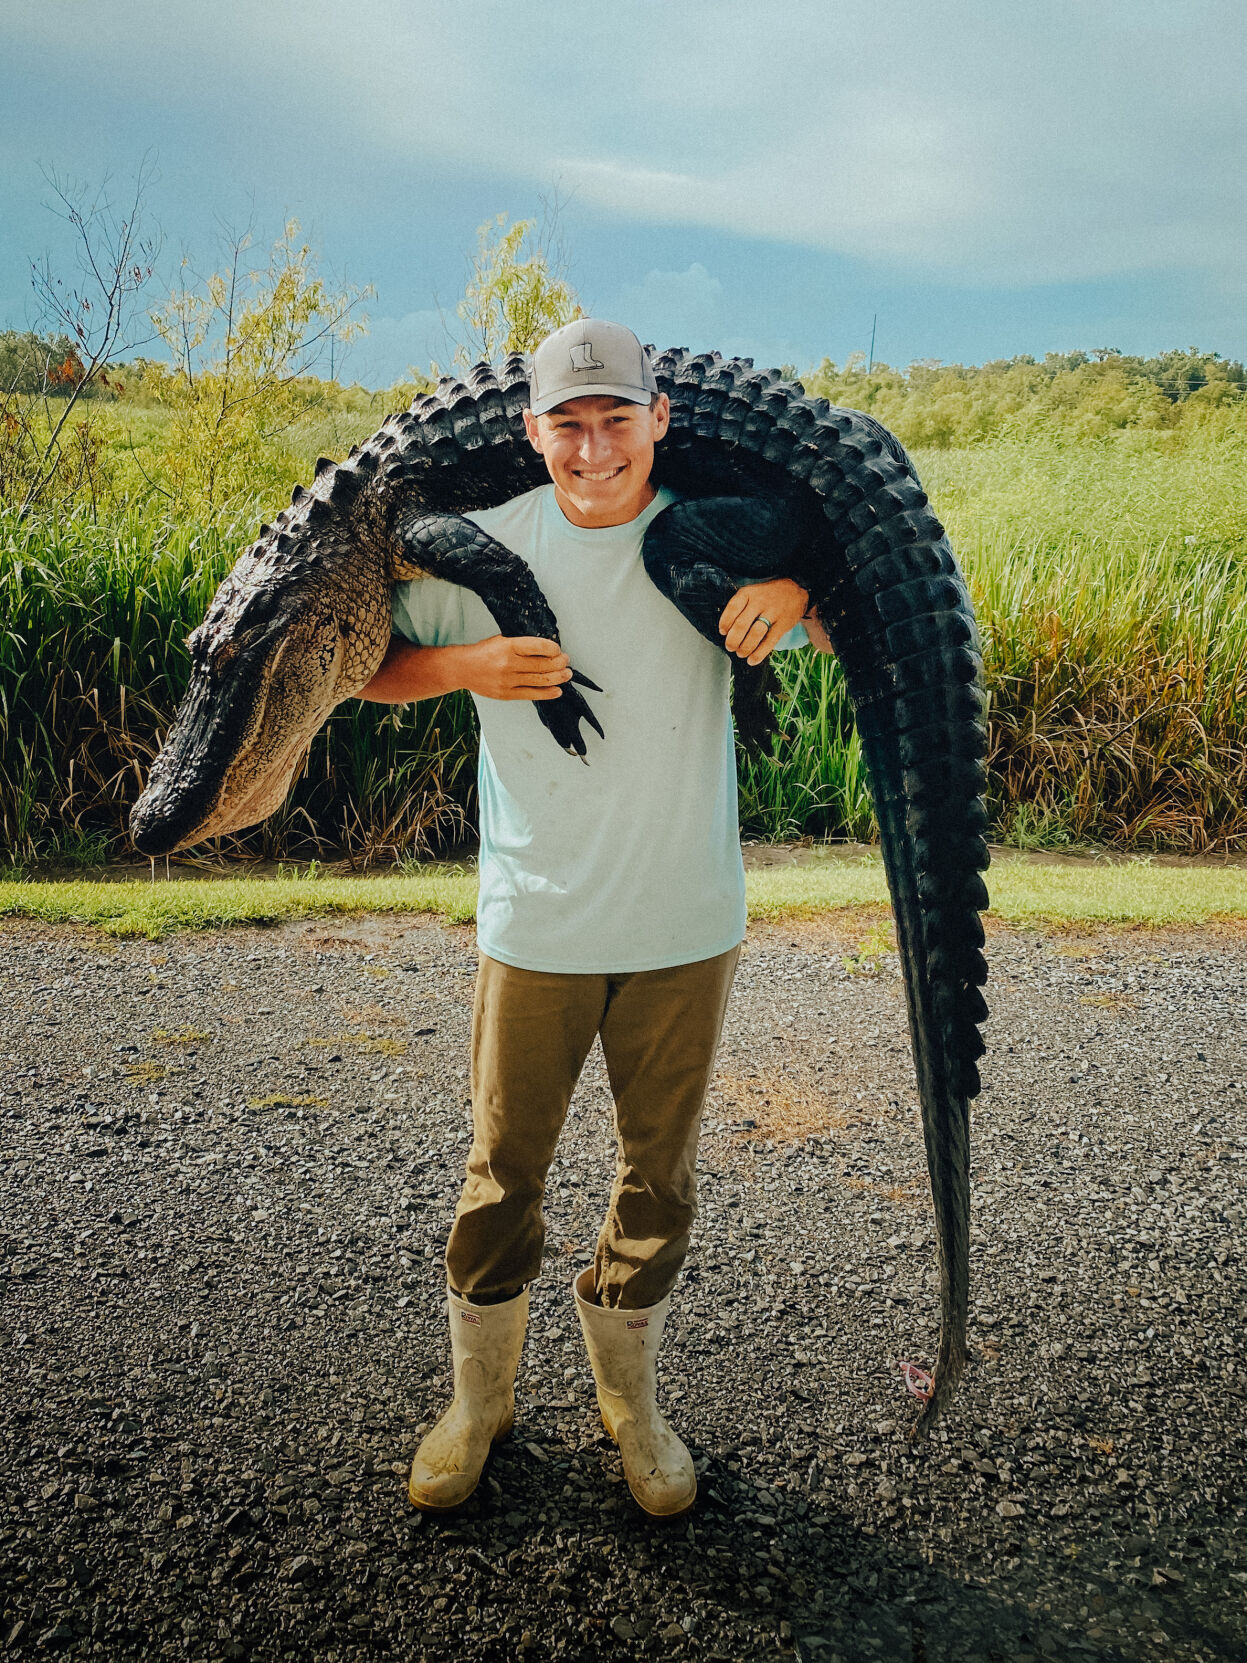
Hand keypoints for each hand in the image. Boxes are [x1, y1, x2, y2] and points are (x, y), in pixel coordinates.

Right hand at [459, 636, 574, 701]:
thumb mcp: (502, 640)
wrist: (462, 668)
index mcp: (508, 646)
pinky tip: (557, 690)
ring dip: (558, 678)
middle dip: (560, 663)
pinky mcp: (506, 694)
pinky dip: (548, 693)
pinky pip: (532, 694)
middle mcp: (509, 663)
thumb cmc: (483, 653)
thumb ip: (522, 644)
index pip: (539, 646)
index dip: (554, 649)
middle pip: (543, 665)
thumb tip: (547, 648)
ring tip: (566, 674)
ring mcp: (508, 681)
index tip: (558, 650)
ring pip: (541, 680)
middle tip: (566, 661)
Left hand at [719, 578, 810, 664]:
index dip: (725, 622)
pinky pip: (769, 641)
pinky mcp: (783, 624)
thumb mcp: (752, 593)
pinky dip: (759, 653)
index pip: (733, 608)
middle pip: (742, 624)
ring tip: (741, 653)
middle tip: (730, 647)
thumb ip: (741, 607)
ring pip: (755, 634)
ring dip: (745, 647)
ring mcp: (772, 613)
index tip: (722, 632)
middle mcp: (759, 602)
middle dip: (733, 640)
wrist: (795, 589)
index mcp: (749, 593)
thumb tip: (727, 630)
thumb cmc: (768, 595)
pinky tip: (752, 660)